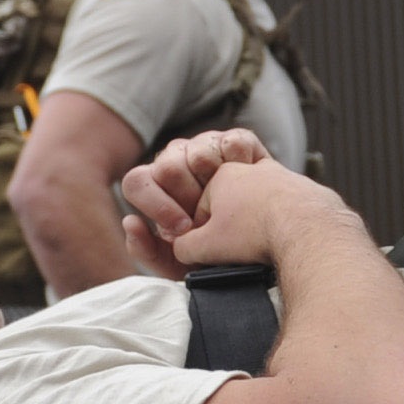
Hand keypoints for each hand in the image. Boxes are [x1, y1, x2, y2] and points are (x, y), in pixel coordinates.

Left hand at [116, 128, 275, 278]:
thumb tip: (130, 221)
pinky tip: (250, 182)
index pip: (137, 183)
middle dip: (189, 197)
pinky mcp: (236, 140)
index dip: (158, 206)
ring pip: (199, 153)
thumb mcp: (181, 264)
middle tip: (209, 218)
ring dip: (218, 182)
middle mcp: (176, 160)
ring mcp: (206, 146)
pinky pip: (233, 143)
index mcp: (156, 187)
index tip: (184, 228)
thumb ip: (148, 250)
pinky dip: (244, 165)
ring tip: (233, 202)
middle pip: (166, 166)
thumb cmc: (221, 254)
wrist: (272, 240)